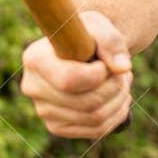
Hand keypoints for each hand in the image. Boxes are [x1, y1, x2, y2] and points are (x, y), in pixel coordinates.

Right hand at [19, 10, 133, 139]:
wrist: (79, 52)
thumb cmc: (88, 36)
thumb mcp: (100, 27)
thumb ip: (111, 42)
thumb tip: (122, 67)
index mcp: (35, 59)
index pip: (69, 80)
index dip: (99, 75)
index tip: (105, 63)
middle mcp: (33, 88)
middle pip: (87, 103)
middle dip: (115, 87)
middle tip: (124, 72)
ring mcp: (44, 111)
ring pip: (95, 118)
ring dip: (119, 100)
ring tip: (123, 81)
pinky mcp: (58, 127)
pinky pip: (96, 130)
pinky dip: (116, 114)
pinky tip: (119, 97)